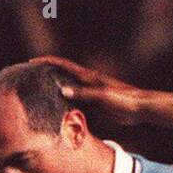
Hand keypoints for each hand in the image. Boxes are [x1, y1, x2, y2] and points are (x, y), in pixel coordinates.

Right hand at [30, 56, 147, 123]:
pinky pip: (79, 102)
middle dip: (49, 75)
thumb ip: (83, 93)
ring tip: (42, 95)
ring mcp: (92, 92)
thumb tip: (62, 90)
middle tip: (33, 78)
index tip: (33, 61)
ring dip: (58, 91)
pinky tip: (62, 110)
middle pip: (64, 75)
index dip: (48, 62)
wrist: (140, 107)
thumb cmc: (123, 99)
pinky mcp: (97, 104)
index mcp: (88, 76)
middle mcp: (88, 82)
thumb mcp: (102, 95)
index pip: (63, 65)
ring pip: (70, 90)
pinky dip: (69, 104)